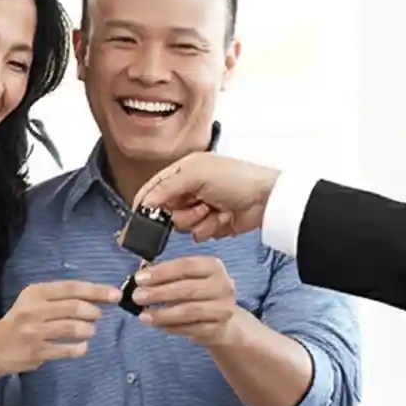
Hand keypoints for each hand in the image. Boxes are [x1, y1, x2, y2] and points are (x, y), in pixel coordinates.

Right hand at [0, 280, 120, 373]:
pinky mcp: (37, 352)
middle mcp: (34, 310)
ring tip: (89, 331)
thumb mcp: (35, 301)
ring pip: (73, 328)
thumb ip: (61, 298)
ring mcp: (35, 332)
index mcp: (35, 293)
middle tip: (97, 316)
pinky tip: (81, 346)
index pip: (71, 288)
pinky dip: (79, 348)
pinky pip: (67, 350)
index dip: (96, 291)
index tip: (115, 295)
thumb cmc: (21, 321)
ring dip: (88, 330)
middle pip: (75, 307)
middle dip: (93, 312)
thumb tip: (98, 298)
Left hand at [132, 256, 238, 346]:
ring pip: (189, 311)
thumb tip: (141, 277)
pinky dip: (171, 327)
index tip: (140, 279)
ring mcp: (222, 308)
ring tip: (143, 316)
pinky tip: (158, 325)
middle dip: (158, 293)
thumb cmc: (197, 293)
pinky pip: (191, 328)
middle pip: (187, 289)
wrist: (221, 319)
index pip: (186, 266)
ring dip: (162, 314)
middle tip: (138, 297)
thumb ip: (166, 275)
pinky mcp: (218, 328)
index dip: (161, 272)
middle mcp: (222, 286)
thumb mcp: (186, 278)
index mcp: (213, 266)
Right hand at [133, 152, 280, 241]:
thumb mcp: (197, 175)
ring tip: (214, 210)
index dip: (145, 202)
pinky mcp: (211, 224)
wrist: (266, 199)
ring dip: (199, 220)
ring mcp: (200, 208)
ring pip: (182, 226)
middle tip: (199, 204)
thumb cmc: (236, 178)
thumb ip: (167, 187)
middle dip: (183, 211)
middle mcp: (189, 190)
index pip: (154, 188)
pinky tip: (223, 218)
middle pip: (166, 211)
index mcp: (183, 171)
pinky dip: (211, 228)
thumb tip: (145, 201)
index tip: (139, 217)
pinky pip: (198, 234)